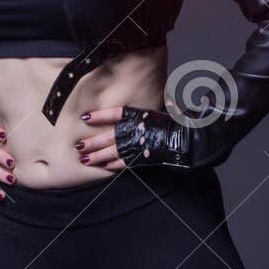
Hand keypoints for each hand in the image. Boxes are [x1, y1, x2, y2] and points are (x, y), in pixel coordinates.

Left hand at [76, 105, 190, 169]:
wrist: (188, 141)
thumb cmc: (181, 124)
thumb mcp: (171, 108)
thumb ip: (165, 104)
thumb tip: (170, 101)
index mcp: (140, 115)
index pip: (115, 114)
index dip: (99, 116)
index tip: (85, 117)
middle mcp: (135, 130)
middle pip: (108, 136)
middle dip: (92, 142)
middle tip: (79, 145)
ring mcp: (137, 146)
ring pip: (112, 152)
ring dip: (97, 156)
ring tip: (84, 159)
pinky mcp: (142, 159)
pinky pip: (124, 163)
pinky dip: (113, 165)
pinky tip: (103, 166)